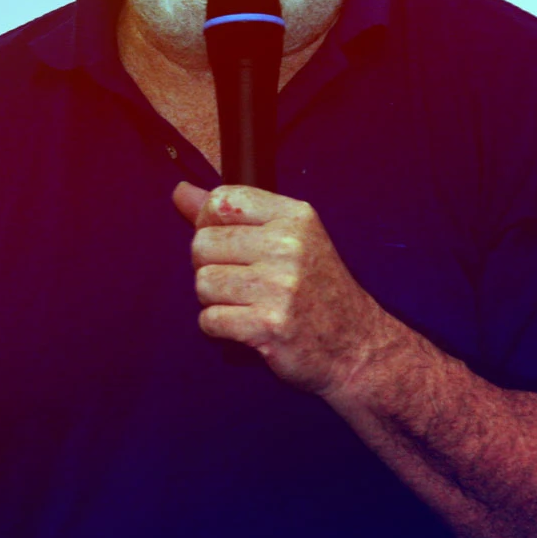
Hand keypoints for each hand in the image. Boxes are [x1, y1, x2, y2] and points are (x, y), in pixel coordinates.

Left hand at [173, 181, 397, 396]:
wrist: (356, 345)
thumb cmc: (317, 290)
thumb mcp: (288, 238)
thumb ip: (232, 214)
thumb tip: (181, 192)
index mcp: (294, 217)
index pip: (221, 199)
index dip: (209, 223)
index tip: (227, 243)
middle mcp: (288, 246)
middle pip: (203, 243)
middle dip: (210, 266)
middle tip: (239, 281)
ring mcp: (279, 286)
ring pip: (203, 283)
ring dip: (214, 299)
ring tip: (244, 304)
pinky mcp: (269, 325)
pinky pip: (210, 319)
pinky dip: (219, 327)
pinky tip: (244, 325)